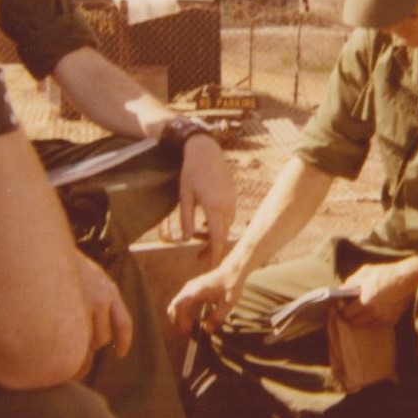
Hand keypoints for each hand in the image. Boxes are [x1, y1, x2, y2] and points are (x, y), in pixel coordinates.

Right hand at [75, 251, 132, 358]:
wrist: (48, 253)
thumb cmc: (68, 267)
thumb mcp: (94, 277)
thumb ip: (102, 296)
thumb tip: (102, 324)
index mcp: (109, 291)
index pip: (124, 323)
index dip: (124, 341)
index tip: (121, 353)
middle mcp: (101, 299)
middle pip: (103, 337)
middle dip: (94, 344)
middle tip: (81, 345)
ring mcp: (83, 305)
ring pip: (86, 341)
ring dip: (79, 345)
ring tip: (65, 335)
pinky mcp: (66, 311)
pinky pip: (72, 339)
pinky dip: (70, 349)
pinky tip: (65, 352)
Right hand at [167, 263, 240, 333]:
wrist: (233, 269)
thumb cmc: (231, 285)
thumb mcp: (228, 304)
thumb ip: (217, 317)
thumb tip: (206, 330)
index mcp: (197, 290)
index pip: (179, 304)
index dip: (180, 319)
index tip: (187, 330)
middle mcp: (191, 287)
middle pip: (175, 304)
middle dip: (177, 319)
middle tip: (186, 331)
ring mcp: (191, 286)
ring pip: (177, 302)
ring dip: (180, 315)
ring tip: (188, 326)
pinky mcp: (193, 287)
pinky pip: (182, 300)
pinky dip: (183, 311)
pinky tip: (190, 319)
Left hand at [177, 134, 234, 266]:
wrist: (206, 151)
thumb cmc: (191, 172)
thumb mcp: (184, 196)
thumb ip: (186, 219)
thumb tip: (186, 240)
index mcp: (213, 206)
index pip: (216, 237)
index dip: (214, 254)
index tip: (211, 267)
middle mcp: (226, 205)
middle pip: (223, 234)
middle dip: (212, 248)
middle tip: (198, 258)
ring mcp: (232, 199)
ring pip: (227, 225)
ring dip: (215, 235)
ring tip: (199, 237)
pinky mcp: (232, 195)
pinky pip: (228, 215)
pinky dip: (219, 224)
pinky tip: (207, 223)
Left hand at [338, 258, 417, 327]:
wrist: (408, 279)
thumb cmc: (386, 273)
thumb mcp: (366, 272)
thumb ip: (351, 281)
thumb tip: (342, 290)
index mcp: (365, 300)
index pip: (347, 313)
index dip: (341, 310)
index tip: (340, 306)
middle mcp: (373, 312)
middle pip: (354, 323)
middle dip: (348, 317)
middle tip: (347, 310)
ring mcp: (383, 318)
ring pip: (364, 325)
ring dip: (359, 319)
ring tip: (359, 311)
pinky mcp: (391, 321)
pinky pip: (376, 325)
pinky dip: (371, 320)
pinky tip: (371, 311)